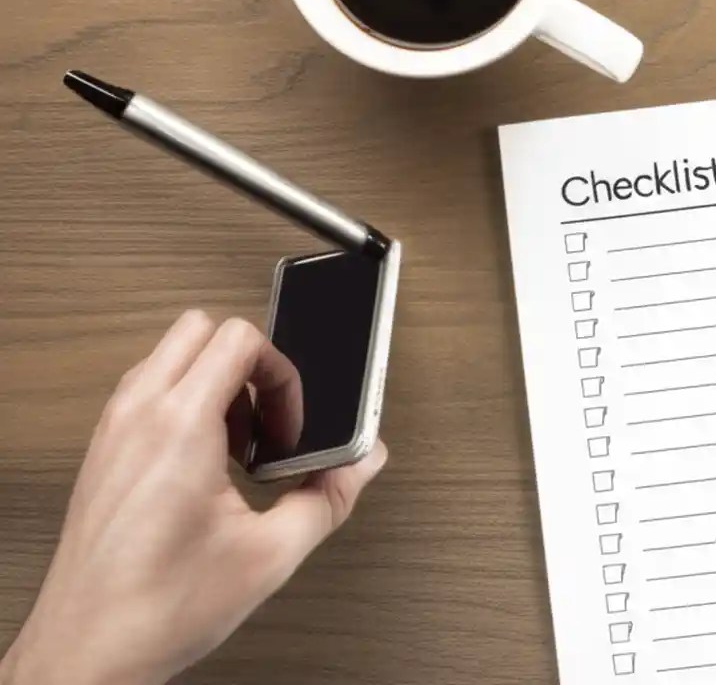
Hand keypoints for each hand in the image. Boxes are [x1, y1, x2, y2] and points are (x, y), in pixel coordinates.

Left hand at [0, 311, 386, 684]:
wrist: (88, 651)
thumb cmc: (160, 607)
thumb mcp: (270, 555)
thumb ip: (329, 498)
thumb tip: (364, 462)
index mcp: (180, 427)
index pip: (237, 338)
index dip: (282, 373)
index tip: (291, 425)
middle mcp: (138, 415)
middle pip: (199, 329)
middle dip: (248, 364)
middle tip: (270, 419)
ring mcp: (113, 430)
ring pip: (169, 356)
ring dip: (214, 383)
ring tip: (240, 446)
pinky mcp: (102, 451)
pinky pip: (146, 392)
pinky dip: (184, 405)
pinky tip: (207, 465)